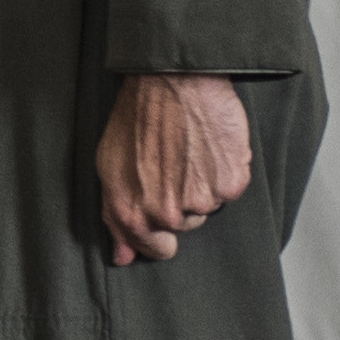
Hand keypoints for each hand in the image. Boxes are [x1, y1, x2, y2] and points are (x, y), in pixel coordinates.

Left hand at [97, 72, 256, 264]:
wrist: (172, 82)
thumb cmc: (138, 118)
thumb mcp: (110, 167)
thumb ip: (115, 216)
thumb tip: (123, 257)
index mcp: (131, 212)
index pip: (155, 249)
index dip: (160, 234)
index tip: (164, 214)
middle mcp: (164, 213)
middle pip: (184, 226)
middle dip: (181, 201)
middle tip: (175, 164)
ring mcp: (199, 200)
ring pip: (208, 207)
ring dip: (203, 184)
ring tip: (190, 151)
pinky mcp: (229, 184)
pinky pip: (230, 189)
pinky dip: (225, 171)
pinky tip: (209, 147)